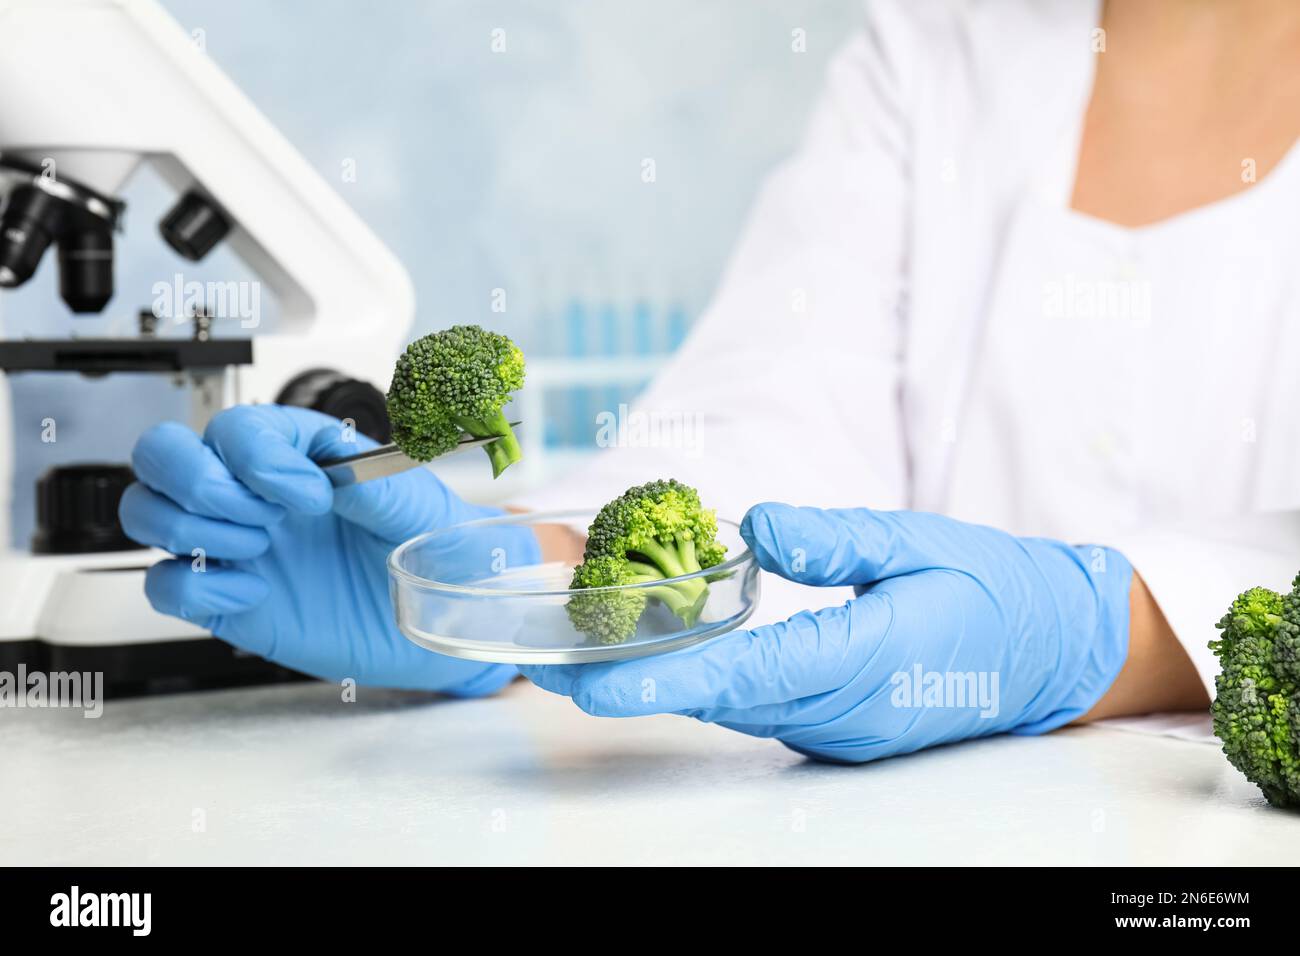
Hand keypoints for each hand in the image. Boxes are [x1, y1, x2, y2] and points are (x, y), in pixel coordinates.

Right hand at [119, 404, 526, 694]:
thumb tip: (333, 471)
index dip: (259, 456)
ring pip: (146, 510)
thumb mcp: (420, 509)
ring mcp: (234, 543)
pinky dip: (195, 587)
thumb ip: (376, 485)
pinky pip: (164, 584)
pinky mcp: (225, 599)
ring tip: (262, 549)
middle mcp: (253, 492)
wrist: (434, 624)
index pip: (238, 426)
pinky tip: (254, 594)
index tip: (312, 497)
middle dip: (194, 478)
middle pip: (162, 453)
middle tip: (263, 517)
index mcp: (299, 454)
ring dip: (192, 528)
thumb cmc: (429, 552)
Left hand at [521, 503, 1132, 761]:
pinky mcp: (843, 726)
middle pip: (722, 700)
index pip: (747, 676)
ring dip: (663, 685)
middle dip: (634, 685)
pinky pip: (762, 706)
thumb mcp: (920, 543)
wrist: (1054, 649)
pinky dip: (708, 685)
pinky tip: (667, 658)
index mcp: (867, 662)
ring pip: (737, 706)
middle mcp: (845, 711)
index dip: (665, 683)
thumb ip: (836, 539)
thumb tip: (755, 524)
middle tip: (550, 663)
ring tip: (585, 657)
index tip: (595, 685)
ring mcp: (843, 728)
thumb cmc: (992, 587)